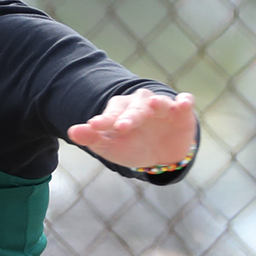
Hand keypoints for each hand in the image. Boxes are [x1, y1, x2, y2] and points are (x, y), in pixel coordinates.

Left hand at [66, 87, 197, 170]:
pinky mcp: (182, 112)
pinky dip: (185, 101)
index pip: (111, 113)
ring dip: (157, 103)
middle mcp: (141, 104)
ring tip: (154, 105)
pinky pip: (184, 102)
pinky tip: (184, 103)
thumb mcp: (111, 146)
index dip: (104, 120)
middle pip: (134, 109)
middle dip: (129, 117)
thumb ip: (92, 138)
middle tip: (121, 127)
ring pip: (158, 102)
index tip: (94, 126)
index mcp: (121, 111)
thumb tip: (71, 131)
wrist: (161, 154)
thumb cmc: (131, 146)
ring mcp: (162, 107)